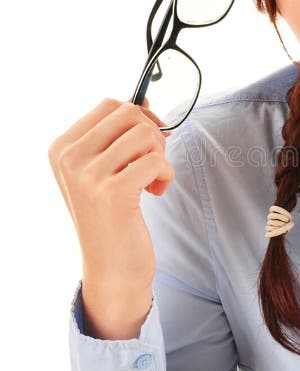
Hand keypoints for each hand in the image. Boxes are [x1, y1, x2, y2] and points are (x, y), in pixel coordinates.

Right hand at [48, 99, 173, 336]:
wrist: (112, 268)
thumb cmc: (112, 217)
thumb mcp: (103, 171)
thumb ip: (116, 136)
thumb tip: (144, 102)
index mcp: (62, 148)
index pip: (110, 104)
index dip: (140, 117)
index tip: (146, 143)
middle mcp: (69, 158)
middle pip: (130, 113)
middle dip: (153, 135)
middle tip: (152, 163)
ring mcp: (88, 175)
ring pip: (146, 135)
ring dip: (160, 157)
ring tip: (151, 181)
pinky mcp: (113, 193)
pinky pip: (157, 161)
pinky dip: (166, 175)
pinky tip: (154, 194)